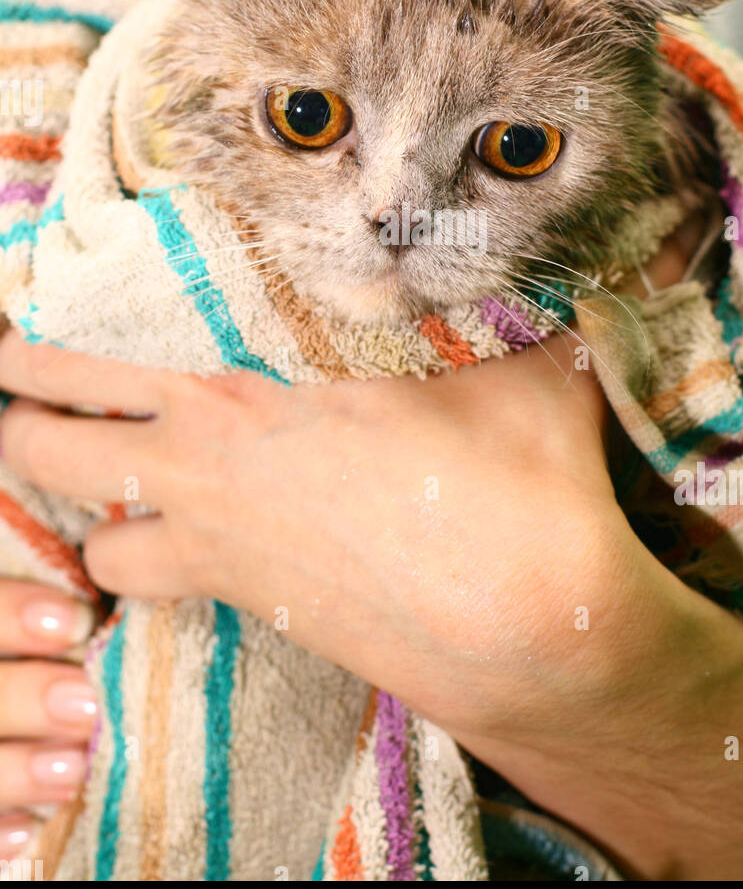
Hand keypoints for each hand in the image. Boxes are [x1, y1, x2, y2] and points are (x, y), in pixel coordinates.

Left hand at [0, 320, 742, 880]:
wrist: (530, 630)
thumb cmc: (516, 482)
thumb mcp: (517, 363)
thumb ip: (499, 304)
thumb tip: (544, 257)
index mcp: (236, 390)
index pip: (83, 355)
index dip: (25, 340)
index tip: (14, 316)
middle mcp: (201, 470)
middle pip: (39, 444)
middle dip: (16, 413)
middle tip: (19, 386)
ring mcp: (217, 551)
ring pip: (84, 543)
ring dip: (77, 509)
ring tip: (101, 479)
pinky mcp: (250, 613)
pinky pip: (150, 595)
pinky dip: (143, 572)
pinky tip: (178, 546)